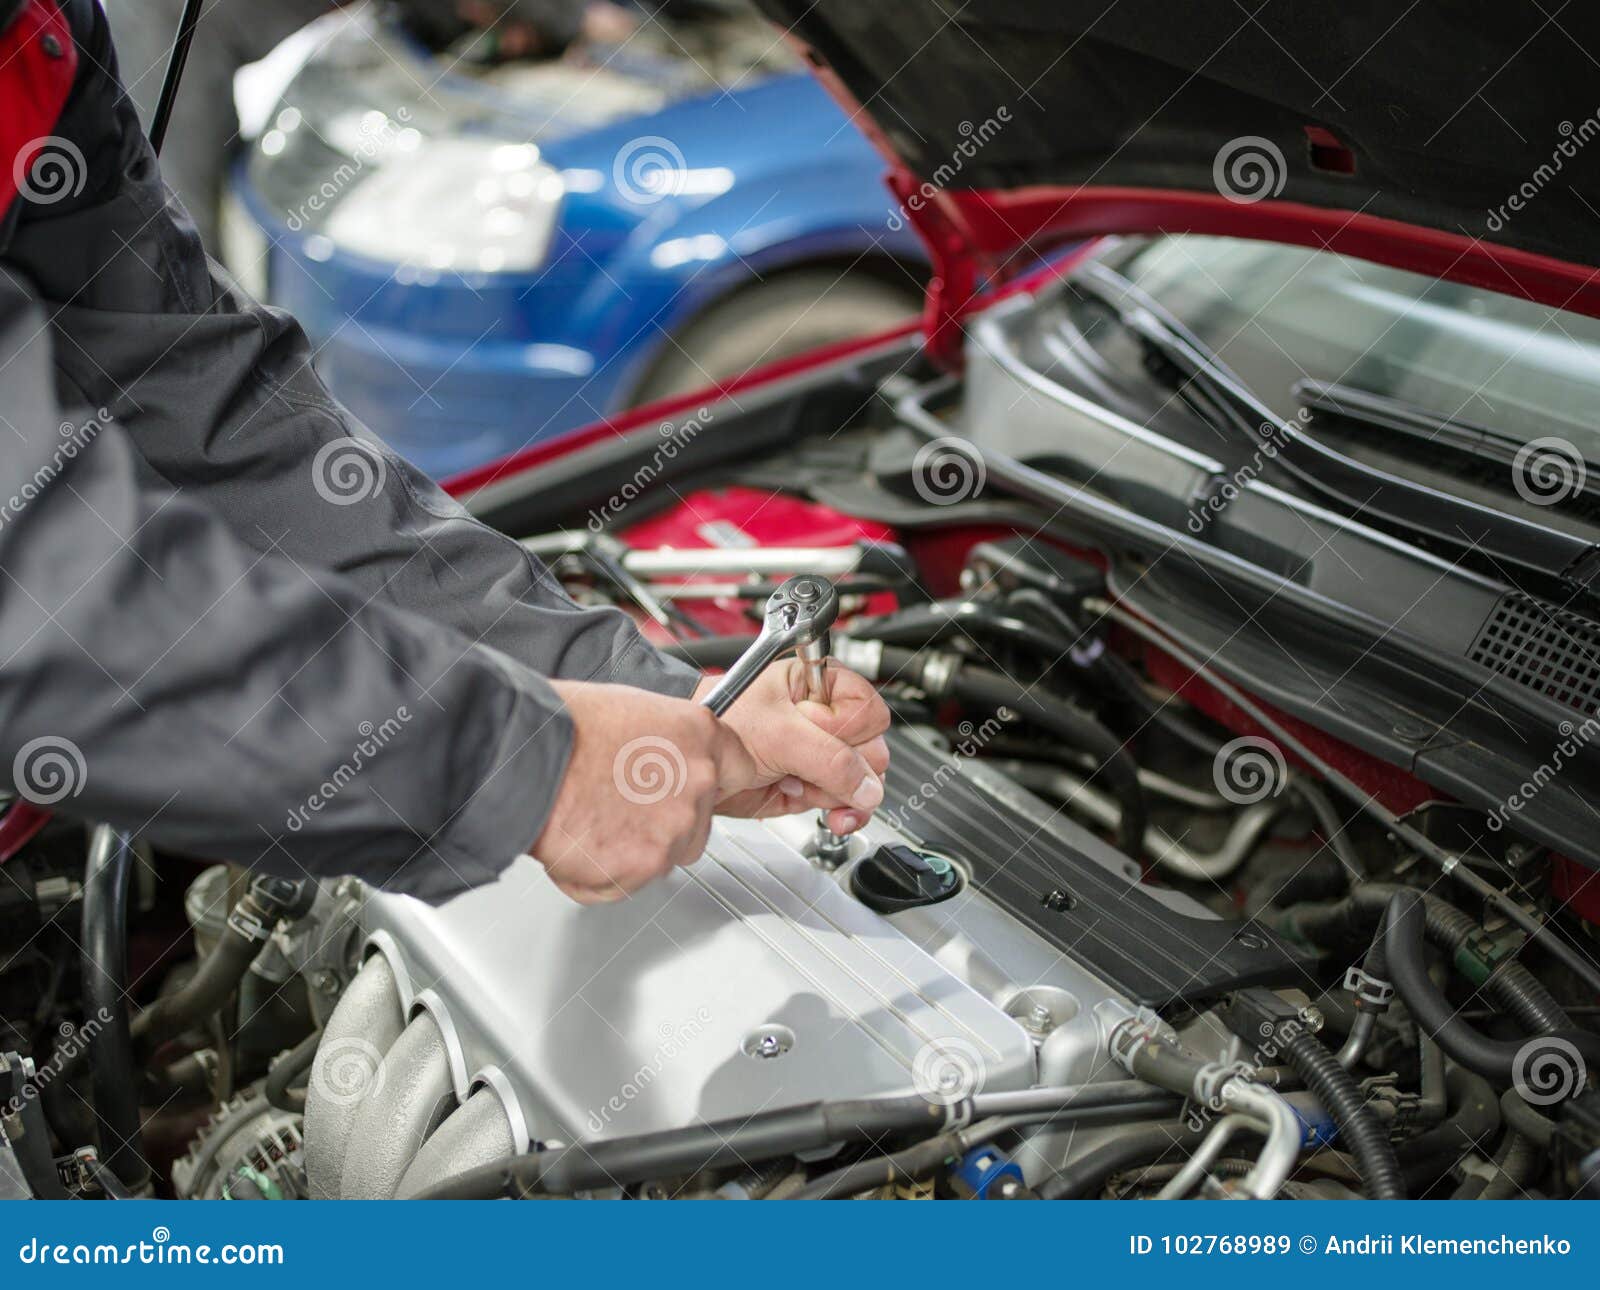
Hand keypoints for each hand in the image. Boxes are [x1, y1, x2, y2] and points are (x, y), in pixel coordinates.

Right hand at [532, 680, 755, 903]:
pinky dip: (600, 874)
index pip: (737, 769)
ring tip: (590, 819)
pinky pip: (626, 883)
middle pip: (698, 824)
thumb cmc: (563, 726)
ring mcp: (673, 828)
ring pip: (664, 857)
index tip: (688, 787)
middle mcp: (698, 782)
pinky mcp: (642, 866)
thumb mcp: (633, 709)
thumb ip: (667, 740)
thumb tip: (666, 757)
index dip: (706, 783)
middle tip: (617, 805)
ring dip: (631, 850)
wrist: (526, 758)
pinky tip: (577, 841)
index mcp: (701, 735)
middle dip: (663, 823)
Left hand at [699, 661, 890, 835]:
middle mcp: (828, 718)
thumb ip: (829, 758)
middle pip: (873, 750)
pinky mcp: (815, 785)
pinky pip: (850, 803)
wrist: (694, 762)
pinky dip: (844, 813)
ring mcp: (823, 754)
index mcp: (823, 685)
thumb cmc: (723, 722)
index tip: (817, 734)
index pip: (870, 712)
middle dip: (846, 768)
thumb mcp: (779, 734)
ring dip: (840, 793)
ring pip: (865, 781)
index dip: (849, 730)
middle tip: (809, 765)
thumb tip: (868, 785)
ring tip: (802, 786)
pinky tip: (831, 814)